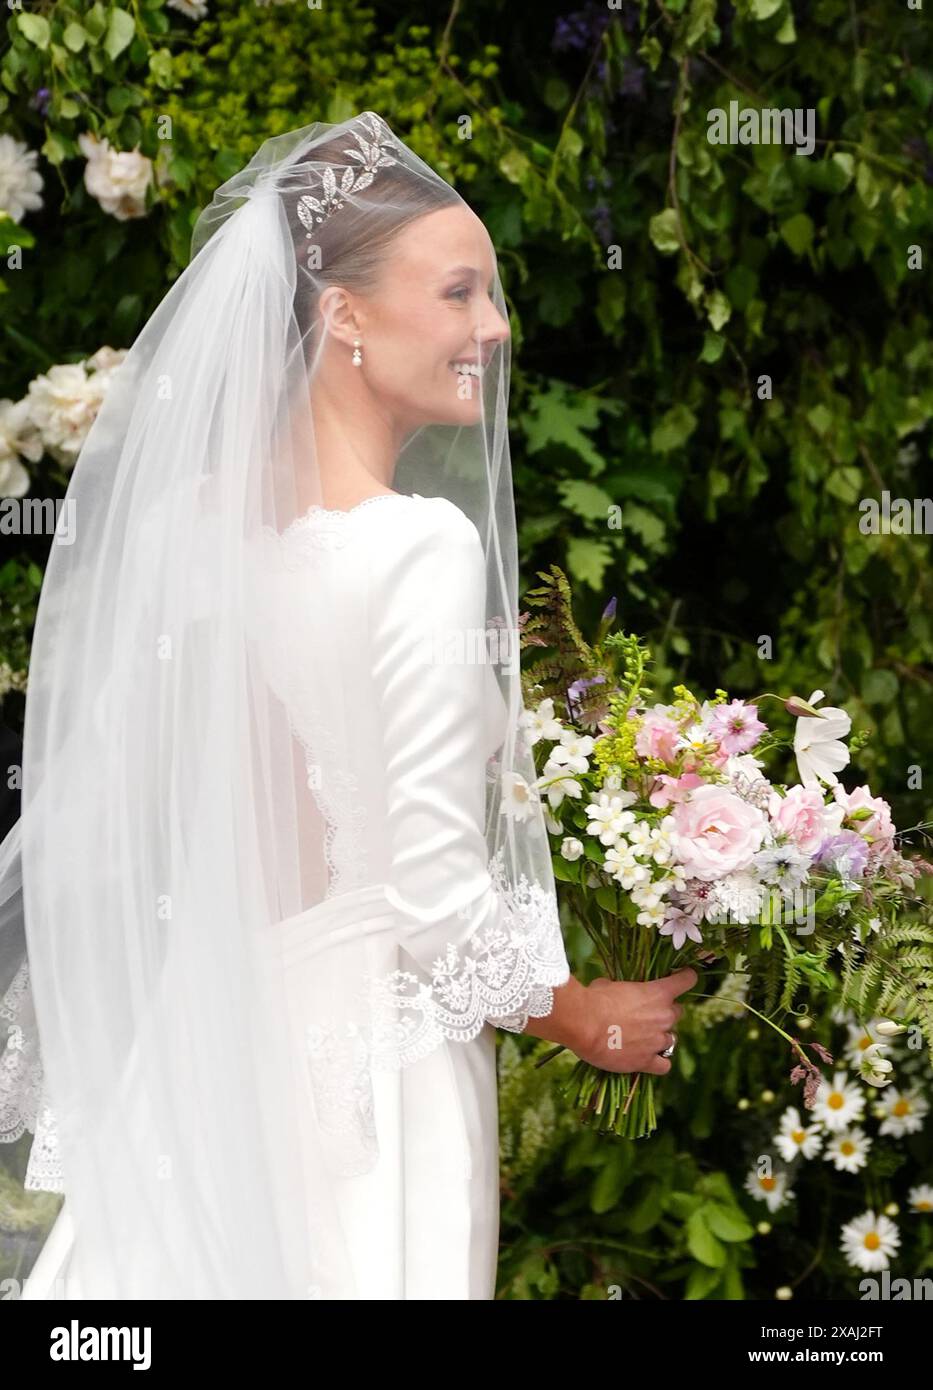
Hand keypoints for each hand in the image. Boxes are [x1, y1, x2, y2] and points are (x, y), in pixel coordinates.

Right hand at [575, 967, 697, 1074]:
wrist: (583, 1023)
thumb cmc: (595, 998)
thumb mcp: (610, 984)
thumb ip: (624, 989)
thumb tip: (616, 991)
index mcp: (658, 993)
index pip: (687, 981)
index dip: (686, 978)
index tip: (685, 977)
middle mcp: (664, 1016)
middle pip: (677, 1012)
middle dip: (665, 1012)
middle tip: (647, 1014)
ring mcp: (657, 1041)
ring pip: (671, 1039)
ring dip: (660, 1037)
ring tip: (643, 1038)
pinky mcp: (646, 1061)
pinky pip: (664, 1065)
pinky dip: (659, 1062)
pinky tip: (649, 1059)